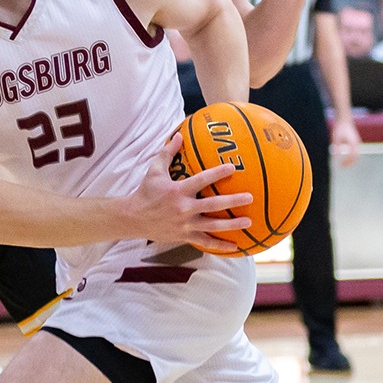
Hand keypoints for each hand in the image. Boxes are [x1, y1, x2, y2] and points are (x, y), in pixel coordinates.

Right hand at [127, 134, 253, 251]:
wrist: (133, 219)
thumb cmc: (145, 192)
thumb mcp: (154, 171)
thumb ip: (168, 153)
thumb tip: (179, 135)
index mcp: (177, 191)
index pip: (201, 180)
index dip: (217, 173)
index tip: (232, 167)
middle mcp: (183, 208)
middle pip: (212, 205)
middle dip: (232, 201)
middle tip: (249, 197)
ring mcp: (185, 224)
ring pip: (212, 226)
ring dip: (231, 225)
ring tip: (248, 222)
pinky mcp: (184, 236)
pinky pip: (204, 242)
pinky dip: (219, 246)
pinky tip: (234, 247)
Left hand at [329, 116, 360, 164]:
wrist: (344, 119)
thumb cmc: (339, 128)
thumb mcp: (336, 138)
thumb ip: (336, 147)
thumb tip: (335, 156)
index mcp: (352, 142)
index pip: (351, 156)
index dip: (346, 162)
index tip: (340, 166)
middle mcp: (356, 143)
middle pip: (356, 157)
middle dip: (350, 163)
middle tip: (343, 167)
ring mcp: (357, 142)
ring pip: (356, 154)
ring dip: (351, 160)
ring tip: (344, 165)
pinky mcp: (355, 141)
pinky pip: (355, 151)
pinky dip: (351, 157)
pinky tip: (345, 159)